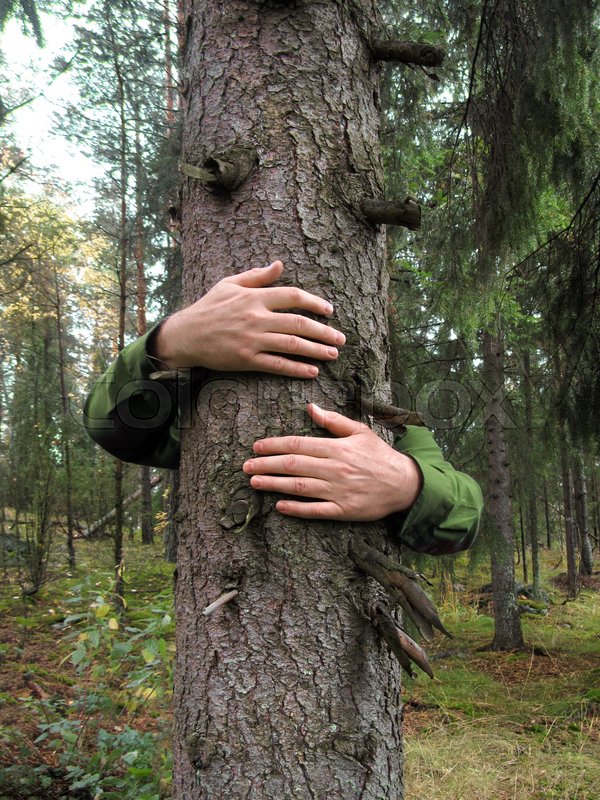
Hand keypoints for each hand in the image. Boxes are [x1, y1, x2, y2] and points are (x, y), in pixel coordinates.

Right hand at [152, 261, 344, 377]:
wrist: (186, 335)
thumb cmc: (209, 308)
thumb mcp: (230, 284)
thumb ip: (257, 276)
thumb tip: (280, 265)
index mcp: (255, 297)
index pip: (293, 297)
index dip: (315, 303)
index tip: (329, 310)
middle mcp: (256, 318)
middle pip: (298, 323)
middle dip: (324, 331)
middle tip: (340, 339)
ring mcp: (252, 340)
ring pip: (292, 345)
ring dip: (316, 350)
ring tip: (333, 354)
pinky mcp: (246, 359)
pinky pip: (277, 365)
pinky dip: (296, 368)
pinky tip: (311, 371)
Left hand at [243, 403, 422, 520]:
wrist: (404, 483)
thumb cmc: (379, 455)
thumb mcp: (359, 431)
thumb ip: (333, 420)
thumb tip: (310, 407)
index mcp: (337, 447)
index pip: (298, 444)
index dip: (274, 445)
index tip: (257, 447)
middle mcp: (335, 468)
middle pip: (293, 465)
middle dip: (266, 465)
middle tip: (246, 466)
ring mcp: (338, 490)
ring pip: (300, 487)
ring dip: (274, 484)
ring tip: (254, 482)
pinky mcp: (343, 510)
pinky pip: (316, 510)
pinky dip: (296, 509)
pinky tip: (280, 506)